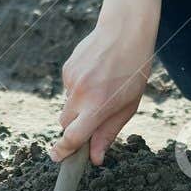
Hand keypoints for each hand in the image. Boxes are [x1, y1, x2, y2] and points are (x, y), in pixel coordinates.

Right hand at [50, 16, 154, 165]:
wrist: (125, 31)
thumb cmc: (133, 71)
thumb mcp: (128, 106)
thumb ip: (108, 133)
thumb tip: (95, 158)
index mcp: (97, 107)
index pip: (72, 137)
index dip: (63, 151)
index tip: (57, 157)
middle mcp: (80, 94)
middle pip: (65, 124)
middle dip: (75, 127)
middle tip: (94, 116)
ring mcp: (71, 80)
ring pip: (67, 105)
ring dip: (79, 105)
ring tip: (101, 87)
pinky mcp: (67, 68)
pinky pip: (69, 88)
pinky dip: (79, 87)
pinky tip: (95, 74)